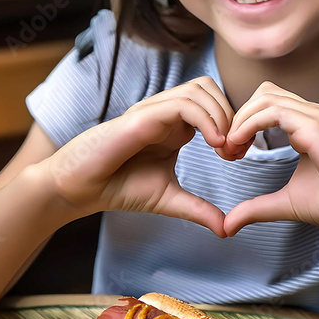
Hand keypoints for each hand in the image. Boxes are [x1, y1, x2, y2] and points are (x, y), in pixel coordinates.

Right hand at [40, 77, 234, 236]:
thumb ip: (198, 210)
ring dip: (221, 115)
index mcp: (173, 127)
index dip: (233, 124)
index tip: (238, 156)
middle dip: (232, 114)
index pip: (213, 103)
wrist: (80, 189)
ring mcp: (152, 111)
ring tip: (225, 148)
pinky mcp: (141, 117)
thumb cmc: (118, 188)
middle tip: (236, 150)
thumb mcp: (169, 200)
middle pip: (210, 87)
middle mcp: (164, 113)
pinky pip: (182, 104)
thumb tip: (228, 230)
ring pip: (199, 89)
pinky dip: (206, 119)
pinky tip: (214, 144)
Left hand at [222, 82, 318, 239]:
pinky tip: (240, 146)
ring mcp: (317, 116)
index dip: (243, 123)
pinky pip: (272, 112)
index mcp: (309, 125)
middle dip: (238, 118)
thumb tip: (227, 226)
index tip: (231, 153)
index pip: (268, 104)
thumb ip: (256, 208)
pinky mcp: (316, 126)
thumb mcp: (284, 203)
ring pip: (265, 98)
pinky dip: (249, 125)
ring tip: (231, 149)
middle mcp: (314, 114)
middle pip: (263, 93)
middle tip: (228, 151)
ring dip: (240, 121)